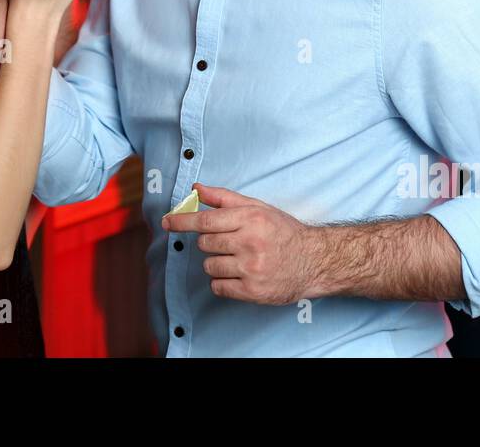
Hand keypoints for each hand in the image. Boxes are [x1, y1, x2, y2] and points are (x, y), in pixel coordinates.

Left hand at [161, 184, 318, 304]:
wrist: (313, 261)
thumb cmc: (282, 232)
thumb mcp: (257, 207)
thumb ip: (224, 198)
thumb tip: (195, 188)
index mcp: (250, 219)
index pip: (206, 220)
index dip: (182, 221)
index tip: (166, 222)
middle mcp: (250, 243)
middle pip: (205, 244)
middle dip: (210, 243)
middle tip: (229, 243)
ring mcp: (251, 269)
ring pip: (210, 266)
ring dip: (217, 263)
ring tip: (238, 260)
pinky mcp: (252, 291)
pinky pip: (218, 287)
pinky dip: (223, 282)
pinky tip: (239, 275)